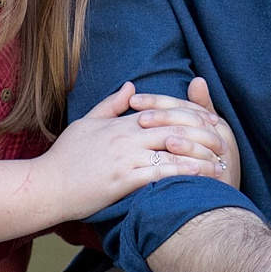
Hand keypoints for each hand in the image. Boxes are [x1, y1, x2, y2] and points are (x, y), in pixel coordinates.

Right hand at [39, 82, 228, 220]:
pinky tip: (197, 176)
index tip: (210, 122)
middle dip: (203, 134)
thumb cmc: (65, 156)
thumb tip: (131, 86)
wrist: (46, 185)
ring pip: (170, 151)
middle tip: (224, 142)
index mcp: (120, 123)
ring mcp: (124, 158)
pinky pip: (158, 174)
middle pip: (174, 129)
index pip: (163, 112)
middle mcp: (126, 137)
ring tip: (220, 162)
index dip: (190, 115)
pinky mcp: (121, 180)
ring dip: (199, 156)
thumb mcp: (87, 122)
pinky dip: (181, 173)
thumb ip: (111, 104)